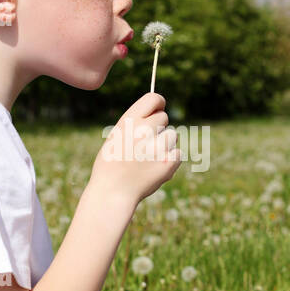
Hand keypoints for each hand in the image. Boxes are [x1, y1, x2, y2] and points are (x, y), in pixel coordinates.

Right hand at [90, 92, 181, 207]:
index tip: (159, 110)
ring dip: (165, 145)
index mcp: (129, 121)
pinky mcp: (169, 162)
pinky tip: (155, 169)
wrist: (112, 192)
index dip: (158, 103)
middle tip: (145, 145)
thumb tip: (157, 112)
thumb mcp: (117, 137)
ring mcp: (158, 146)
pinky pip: (177, 153)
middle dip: (158, 129)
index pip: (153, 98)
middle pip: (164, 118)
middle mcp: (144, 130)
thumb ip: (135, 124)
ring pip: (173, 135)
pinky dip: (170, 161)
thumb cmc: (112, 165)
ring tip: (149, 159)